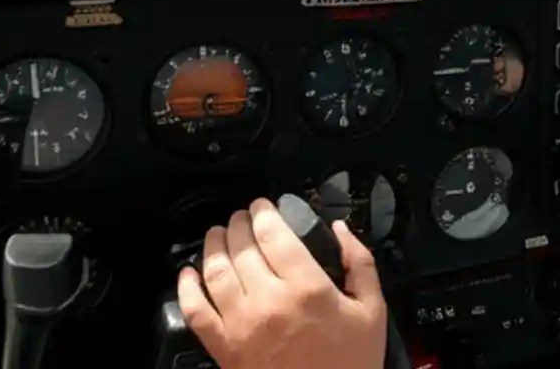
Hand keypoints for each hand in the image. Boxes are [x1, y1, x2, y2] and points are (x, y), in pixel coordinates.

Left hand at [177, 199, 386, 368]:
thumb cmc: (350, 362)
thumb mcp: (372, 310)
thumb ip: (360, 263)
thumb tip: (340, 229)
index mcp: (307, 288)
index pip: (274, 235)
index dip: (264, 213)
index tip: (263, 206)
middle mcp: (269, 302)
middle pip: (243, 248)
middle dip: (239, 224)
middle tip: (242, 217)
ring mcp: (242, 325)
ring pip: (216, 272)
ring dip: (213, 246)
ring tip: (217, 234)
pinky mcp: (223, 348)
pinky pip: (195, 312)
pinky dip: (187, 289)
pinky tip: (189, 273)